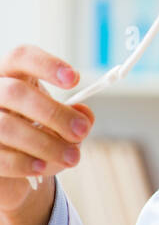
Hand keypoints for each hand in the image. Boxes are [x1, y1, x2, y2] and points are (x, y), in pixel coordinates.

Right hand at [0, 46, 93, 224]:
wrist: (10, 165)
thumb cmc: (35, 134)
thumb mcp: (58, 123)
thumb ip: (75, 119)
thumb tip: (84, 116)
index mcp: (10, 75)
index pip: (21, 57)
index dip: (47, 65)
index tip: (75, 79)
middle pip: (15, 92)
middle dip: (53, 113)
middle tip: (81, 131)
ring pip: (6, 126)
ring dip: (45, 144)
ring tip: (72, 157)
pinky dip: (24, 163)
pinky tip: (42, 167)